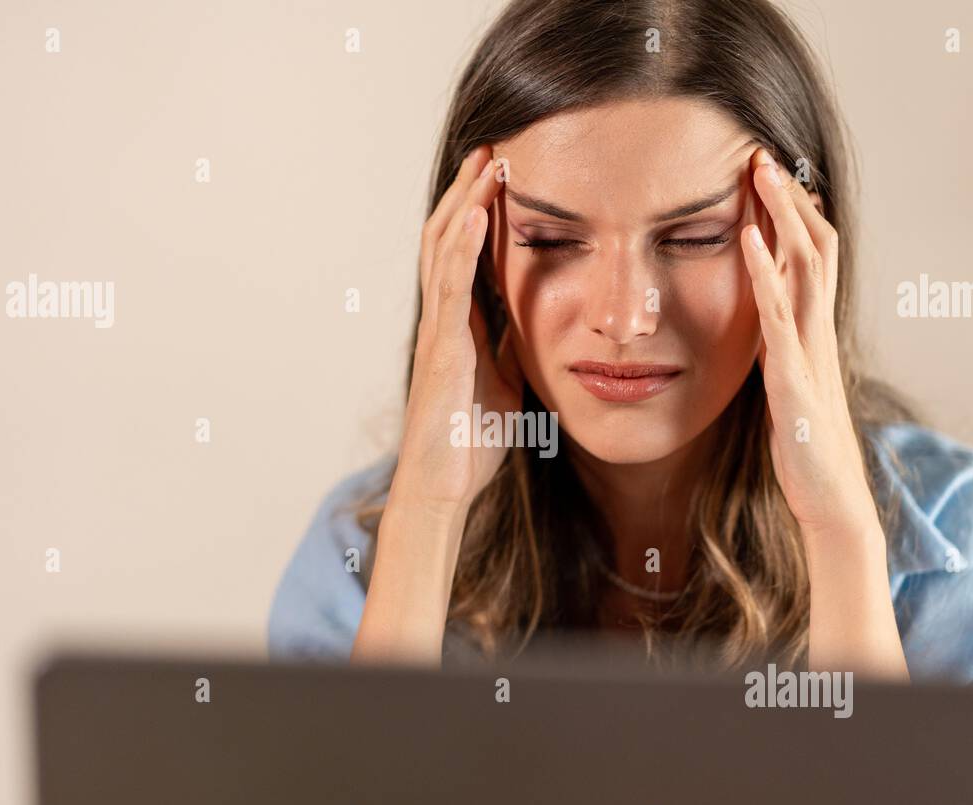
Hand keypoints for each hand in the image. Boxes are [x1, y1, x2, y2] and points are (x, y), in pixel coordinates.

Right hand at [392, 145, 522, 519]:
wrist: (445, 488)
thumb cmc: (469, 443)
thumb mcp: (505, 383)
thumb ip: (511, 349)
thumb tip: (535, 323)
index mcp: (459, 327)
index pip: (466, 256)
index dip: (478, 213)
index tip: (500, 174)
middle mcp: (443, 322)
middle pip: (448, 240)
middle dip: (468, 193)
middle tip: (490, 148)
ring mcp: (438, 333)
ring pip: (444, 254)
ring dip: (464, 206)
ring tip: (484, 164)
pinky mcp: (439, 352)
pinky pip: (450, 293)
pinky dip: (462, 252)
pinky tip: (474, 218)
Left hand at [739, 148, 877, 542]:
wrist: (829, 501)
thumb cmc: (806, 449)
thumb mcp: (788, 386)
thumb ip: (779, 350)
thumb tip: (762, 321)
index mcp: (814, 334)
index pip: (814, 257)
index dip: (795, 213)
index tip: (769, 175)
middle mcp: (818, 333)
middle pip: (816, 246)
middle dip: (789, 197)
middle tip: (761, 152)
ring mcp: (810, 352)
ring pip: (806, 266)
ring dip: (781, 216)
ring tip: (757, 173)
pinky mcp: (793, 379)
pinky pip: (778, 315)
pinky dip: (763, 272)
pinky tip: (744, 238)